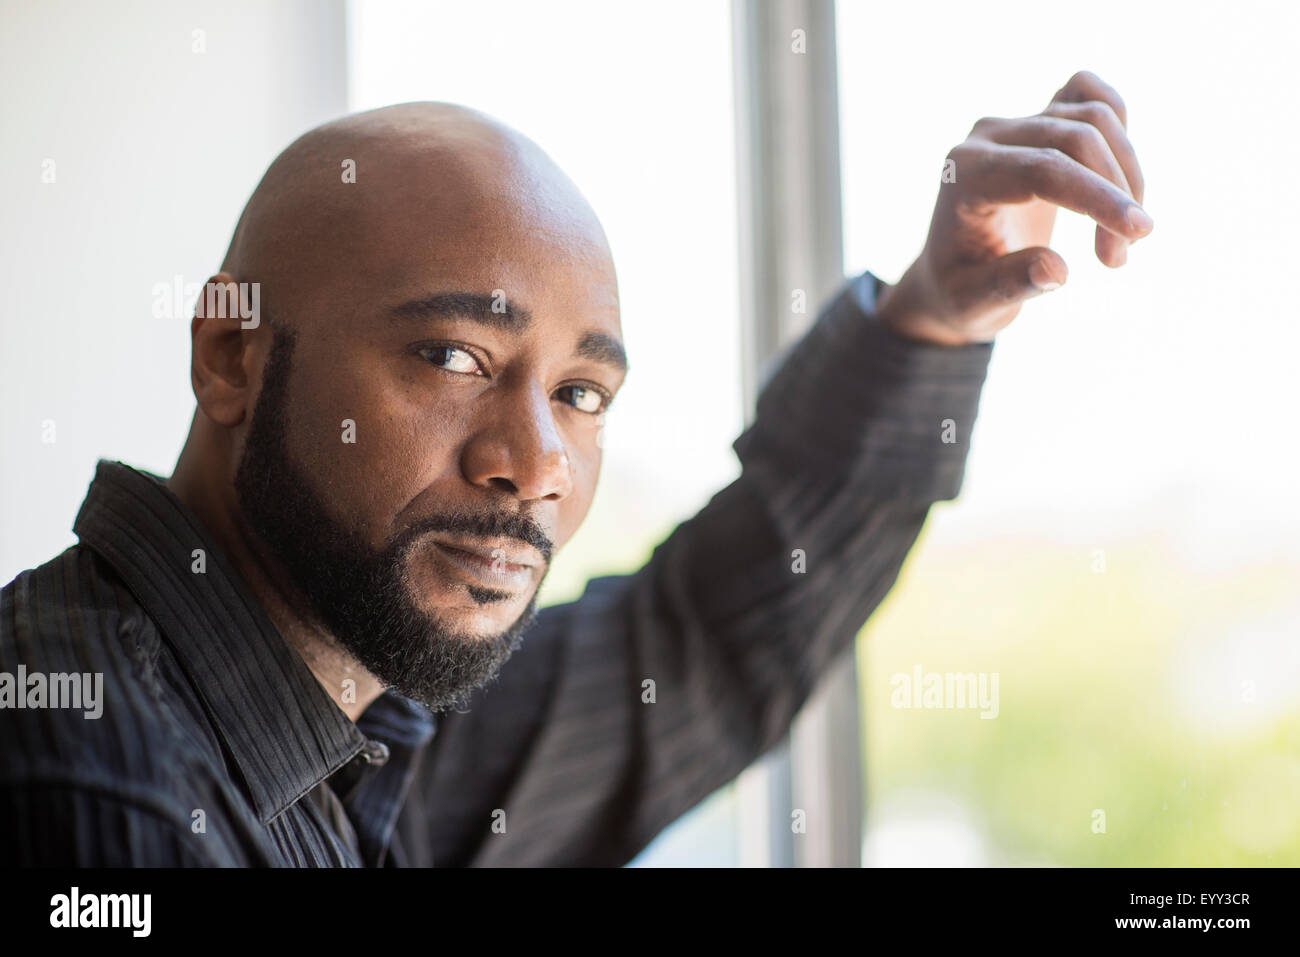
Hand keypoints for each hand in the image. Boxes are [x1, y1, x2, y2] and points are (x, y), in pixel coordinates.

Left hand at [874, 70, 1150, 346]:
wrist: (947, 274)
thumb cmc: (958, 292)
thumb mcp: (972, 304)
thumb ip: (1008, 285)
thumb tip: (1055, 270)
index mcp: (965, 175)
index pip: (1043, 169)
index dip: (1096, 196)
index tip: (1137, 231)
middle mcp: (988, 137)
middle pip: (1077, 137)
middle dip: (1115, 195)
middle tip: (1119, 259)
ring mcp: (1013, 122)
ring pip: (1096, 117)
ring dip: (1126, 175)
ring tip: (1121, 240)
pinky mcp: (1036, 118)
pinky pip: (1088, 94)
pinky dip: (1118, 130)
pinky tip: (1119, 178)